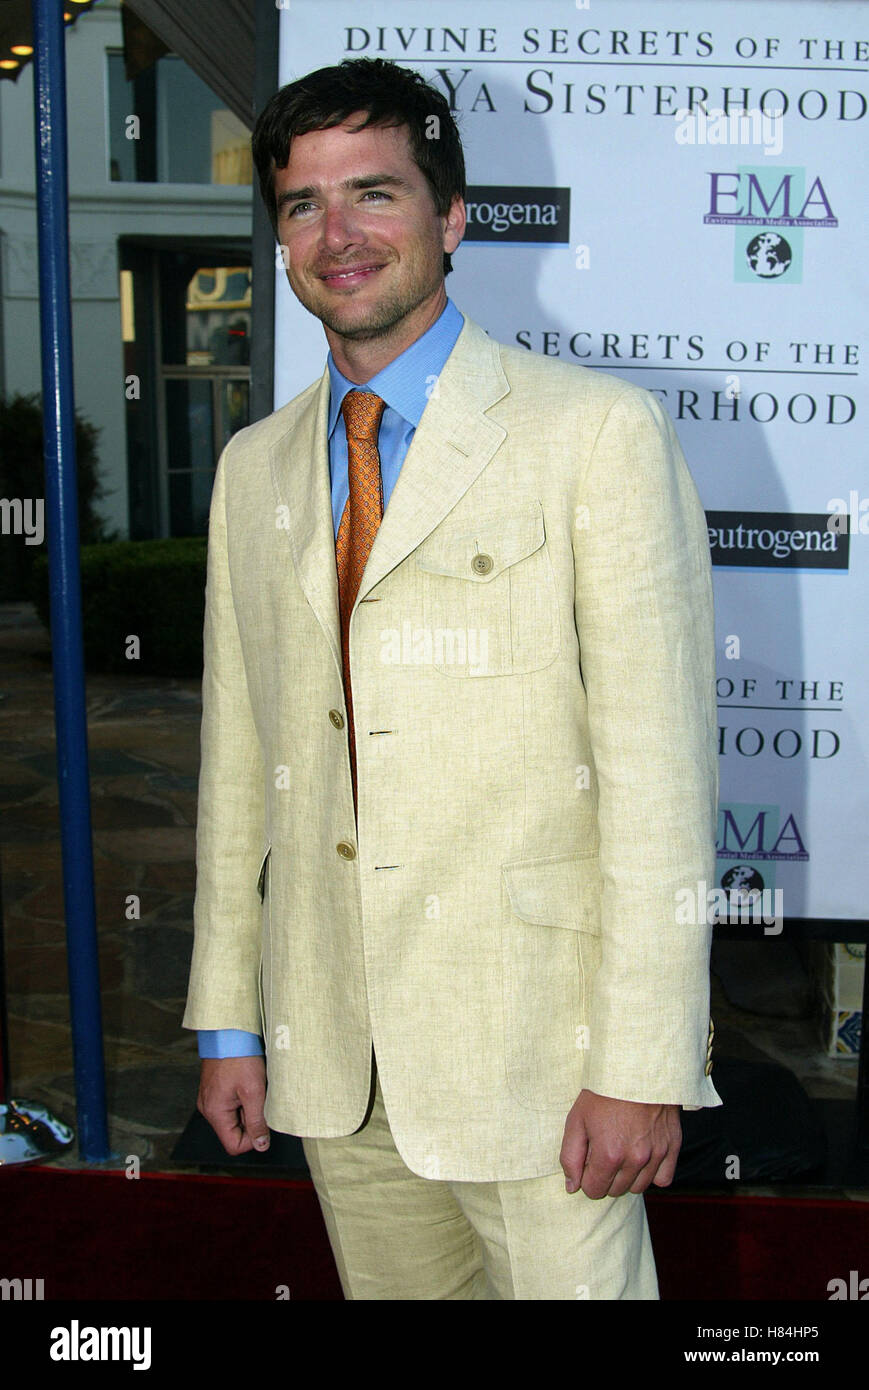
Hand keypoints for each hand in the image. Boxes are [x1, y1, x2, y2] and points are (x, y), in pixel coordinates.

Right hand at [197, 1056, 269, 1155]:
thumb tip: (261, 1145)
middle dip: (251, 1118)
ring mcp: (210, 1098)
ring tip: (253, 1087)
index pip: (234, 1145)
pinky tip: (248, 1082)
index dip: (253, 1139)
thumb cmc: (239, 1057)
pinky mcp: (215, 1090)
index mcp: (215, 1112)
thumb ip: (257, 1121)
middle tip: (258, 1097)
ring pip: (234, 1117)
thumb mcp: (254, 1091)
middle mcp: (208, 1108)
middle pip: (234, 1131)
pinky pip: (231, 1104)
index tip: (263, 1121)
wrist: (228, 1032)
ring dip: (248, 1107)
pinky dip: (243, 1098)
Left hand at [560, 1089, 680, 1198]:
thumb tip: (572, 1187)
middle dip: (606, 1176)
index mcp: (609, 1154)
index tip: (588, 1159)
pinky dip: (652, 1173)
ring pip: (639, 1187)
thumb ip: (570, 1157)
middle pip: (615, 1190)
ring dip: (628, 1176)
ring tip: (622, 1151)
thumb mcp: (576, 1119)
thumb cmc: (604, 1091)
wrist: (637, 1067)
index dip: (587, 1177)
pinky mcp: (673, 1147)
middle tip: (604, 1150)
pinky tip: (642, 1156)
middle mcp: (635, 1159)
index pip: (594, 1190)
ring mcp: (656, 1154)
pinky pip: (663, 1179)